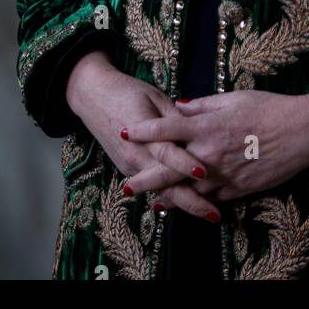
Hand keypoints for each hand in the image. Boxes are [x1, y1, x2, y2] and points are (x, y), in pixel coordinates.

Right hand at [65, 52, 219, 220]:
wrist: (93, 97)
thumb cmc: (128, 92)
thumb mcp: (155, 97)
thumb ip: (176, 118)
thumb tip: (199, 131)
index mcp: (143, 134)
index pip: (167, 153)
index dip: (185, 163)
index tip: (204, 173)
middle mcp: (136, 156)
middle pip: (165, 184)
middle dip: (191, 201)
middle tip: (215, 216)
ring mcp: (131, 166)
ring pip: (160, 191)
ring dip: (184, 204)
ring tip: (209, 214)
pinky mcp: (128, 170)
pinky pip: (153, 186)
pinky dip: (171, 196)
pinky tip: (191, 205)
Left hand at [121, 87, 308, 208]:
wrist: (300, 133)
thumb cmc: (268, 108)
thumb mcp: (233, 98)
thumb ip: (203, 106)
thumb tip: (180, 106)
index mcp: (206, 127)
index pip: (165, 129)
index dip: (143, 130)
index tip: (126, 132)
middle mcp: (208, 154)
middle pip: (168, 169)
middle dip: (144, 179)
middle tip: (125, 187)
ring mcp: (221, 176)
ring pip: (187, 191)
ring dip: (167, 197)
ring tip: (151, 202)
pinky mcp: (236, 190)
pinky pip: (211, 198)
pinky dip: (197, 202)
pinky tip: (188, 204)